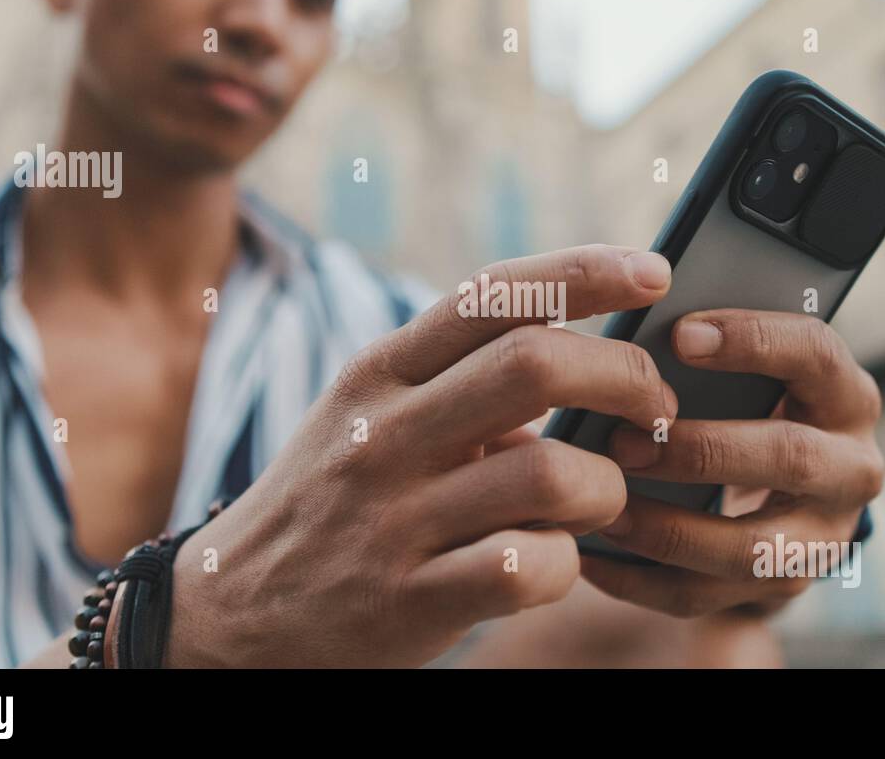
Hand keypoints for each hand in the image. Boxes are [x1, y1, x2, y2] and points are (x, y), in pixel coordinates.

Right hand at [164, 245, 677, 666]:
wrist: (230, 611)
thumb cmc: (330, 500)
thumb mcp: (367, 416)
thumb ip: (459, 381)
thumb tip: (584, 357)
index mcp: (378, 374)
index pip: (491, 295)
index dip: (585, 273)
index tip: (654, 272)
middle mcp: (382, 434)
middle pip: (536, 366)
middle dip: (626, 378)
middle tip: (654, 407)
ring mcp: (393, 521)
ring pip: (552, 474)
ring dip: (605, 487)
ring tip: (596, 500)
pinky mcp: (408, 602)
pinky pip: (531, 568)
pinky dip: (567, 563)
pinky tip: (551, 561)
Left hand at [580, 309, 884, 617]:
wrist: (785, 493)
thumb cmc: (746, 406)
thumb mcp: (749, 372)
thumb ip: (709, 353)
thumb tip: (633, 341)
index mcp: (845, 396)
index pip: (817, 355)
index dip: (754, 340)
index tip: (680, 334)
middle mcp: (851, 468)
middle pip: (790, 457)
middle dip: (701, 450)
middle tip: (623, 441)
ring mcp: (822, 538)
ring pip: (752, 547)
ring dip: (668, 529)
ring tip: (604, 509)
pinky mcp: (780, 588)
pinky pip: (706, 595)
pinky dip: (640, 580)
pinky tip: (589, 557)